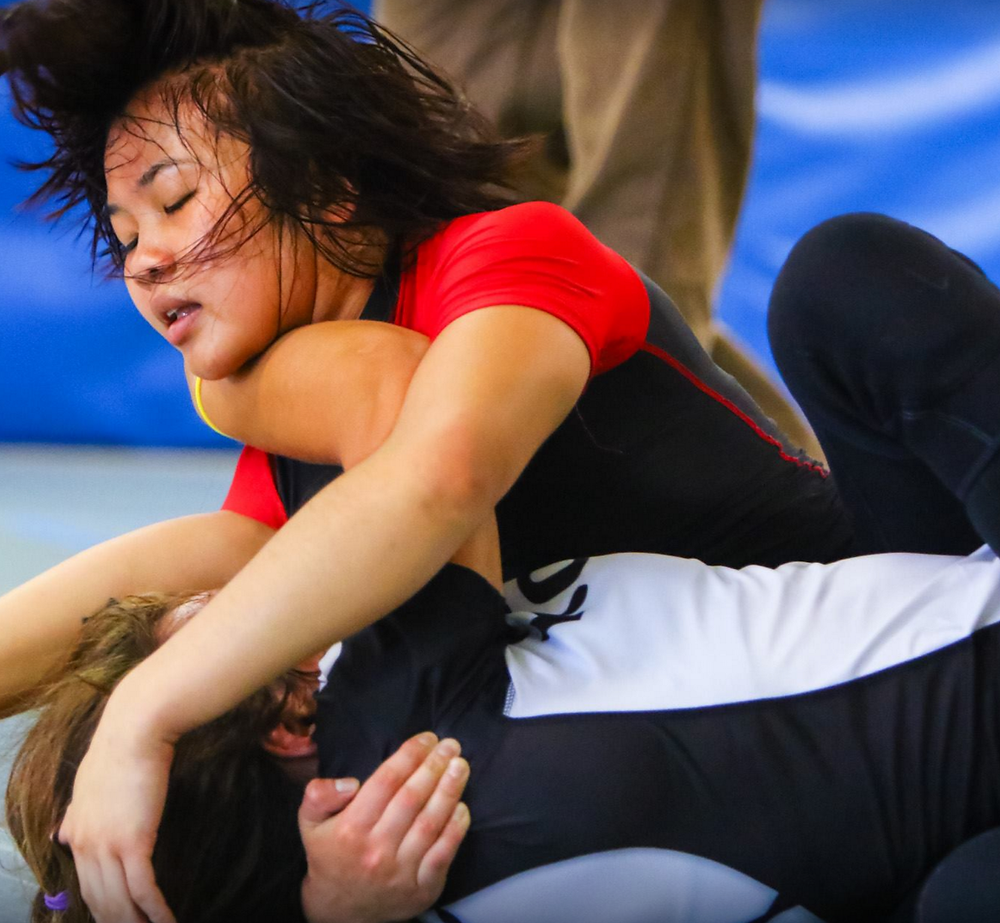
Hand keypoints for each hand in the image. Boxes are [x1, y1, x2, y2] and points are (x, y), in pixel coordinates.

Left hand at [59, 692, 176, 922]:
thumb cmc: (119, 746)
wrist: (135, 730)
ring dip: (137, 921)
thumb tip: (61, 831)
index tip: (117, 918)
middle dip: (119, 920)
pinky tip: (168, 919)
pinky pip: (144, 887)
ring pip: (121, 899)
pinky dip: (155, 909)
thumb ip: (76, 812)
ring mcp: (108, 845)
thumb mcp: (87, 783)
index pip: (86, 883)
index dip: (102, 907)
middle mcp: (86, 845)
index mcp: (76, 831)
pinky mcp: (134, 842)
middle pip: (101, 898)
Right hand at [300, 732, 470, 922]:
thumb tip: (350, 782)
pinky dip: (456, 827)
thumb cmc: (330, 856)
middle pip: (412, 798)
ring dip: (450, 790)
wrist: (340, 912)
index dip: (410, 755)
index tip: (427, 738)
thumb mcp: (309, 823)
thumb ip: (318, 795)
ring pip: (431, 822)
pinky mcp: (422, 888)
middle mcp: (377, 850)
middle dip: (435, 766)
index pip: (386, 782)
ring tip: (460, 766)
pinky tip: (462, 805)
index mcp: (350, 829)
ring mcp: (401, 871)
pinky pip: (444, 852)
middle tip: (451, 745)